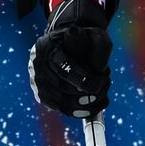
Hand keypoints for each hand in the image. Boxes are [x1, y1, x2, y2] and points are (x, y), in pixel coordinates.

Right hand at [28, 0, 112, 117]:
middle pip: (65, 90)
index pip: (65, 69)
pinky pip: (64, 110)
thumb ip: (100, 46)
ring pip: (65, 104)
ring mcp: (38, 83)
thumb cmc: (84, 39)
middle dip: (91, 90)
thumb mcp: (95, 35)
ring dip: (89, 103)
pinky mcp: (43, 96)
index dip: (85, 79)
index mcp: (48, 48)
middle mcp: (38, 66)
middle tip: (106, 81)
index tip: (103, 78)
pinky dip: (83, 110)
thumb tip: (98, 68)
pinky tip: (98, 103)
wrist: (67, 44)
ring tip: (103, 93)